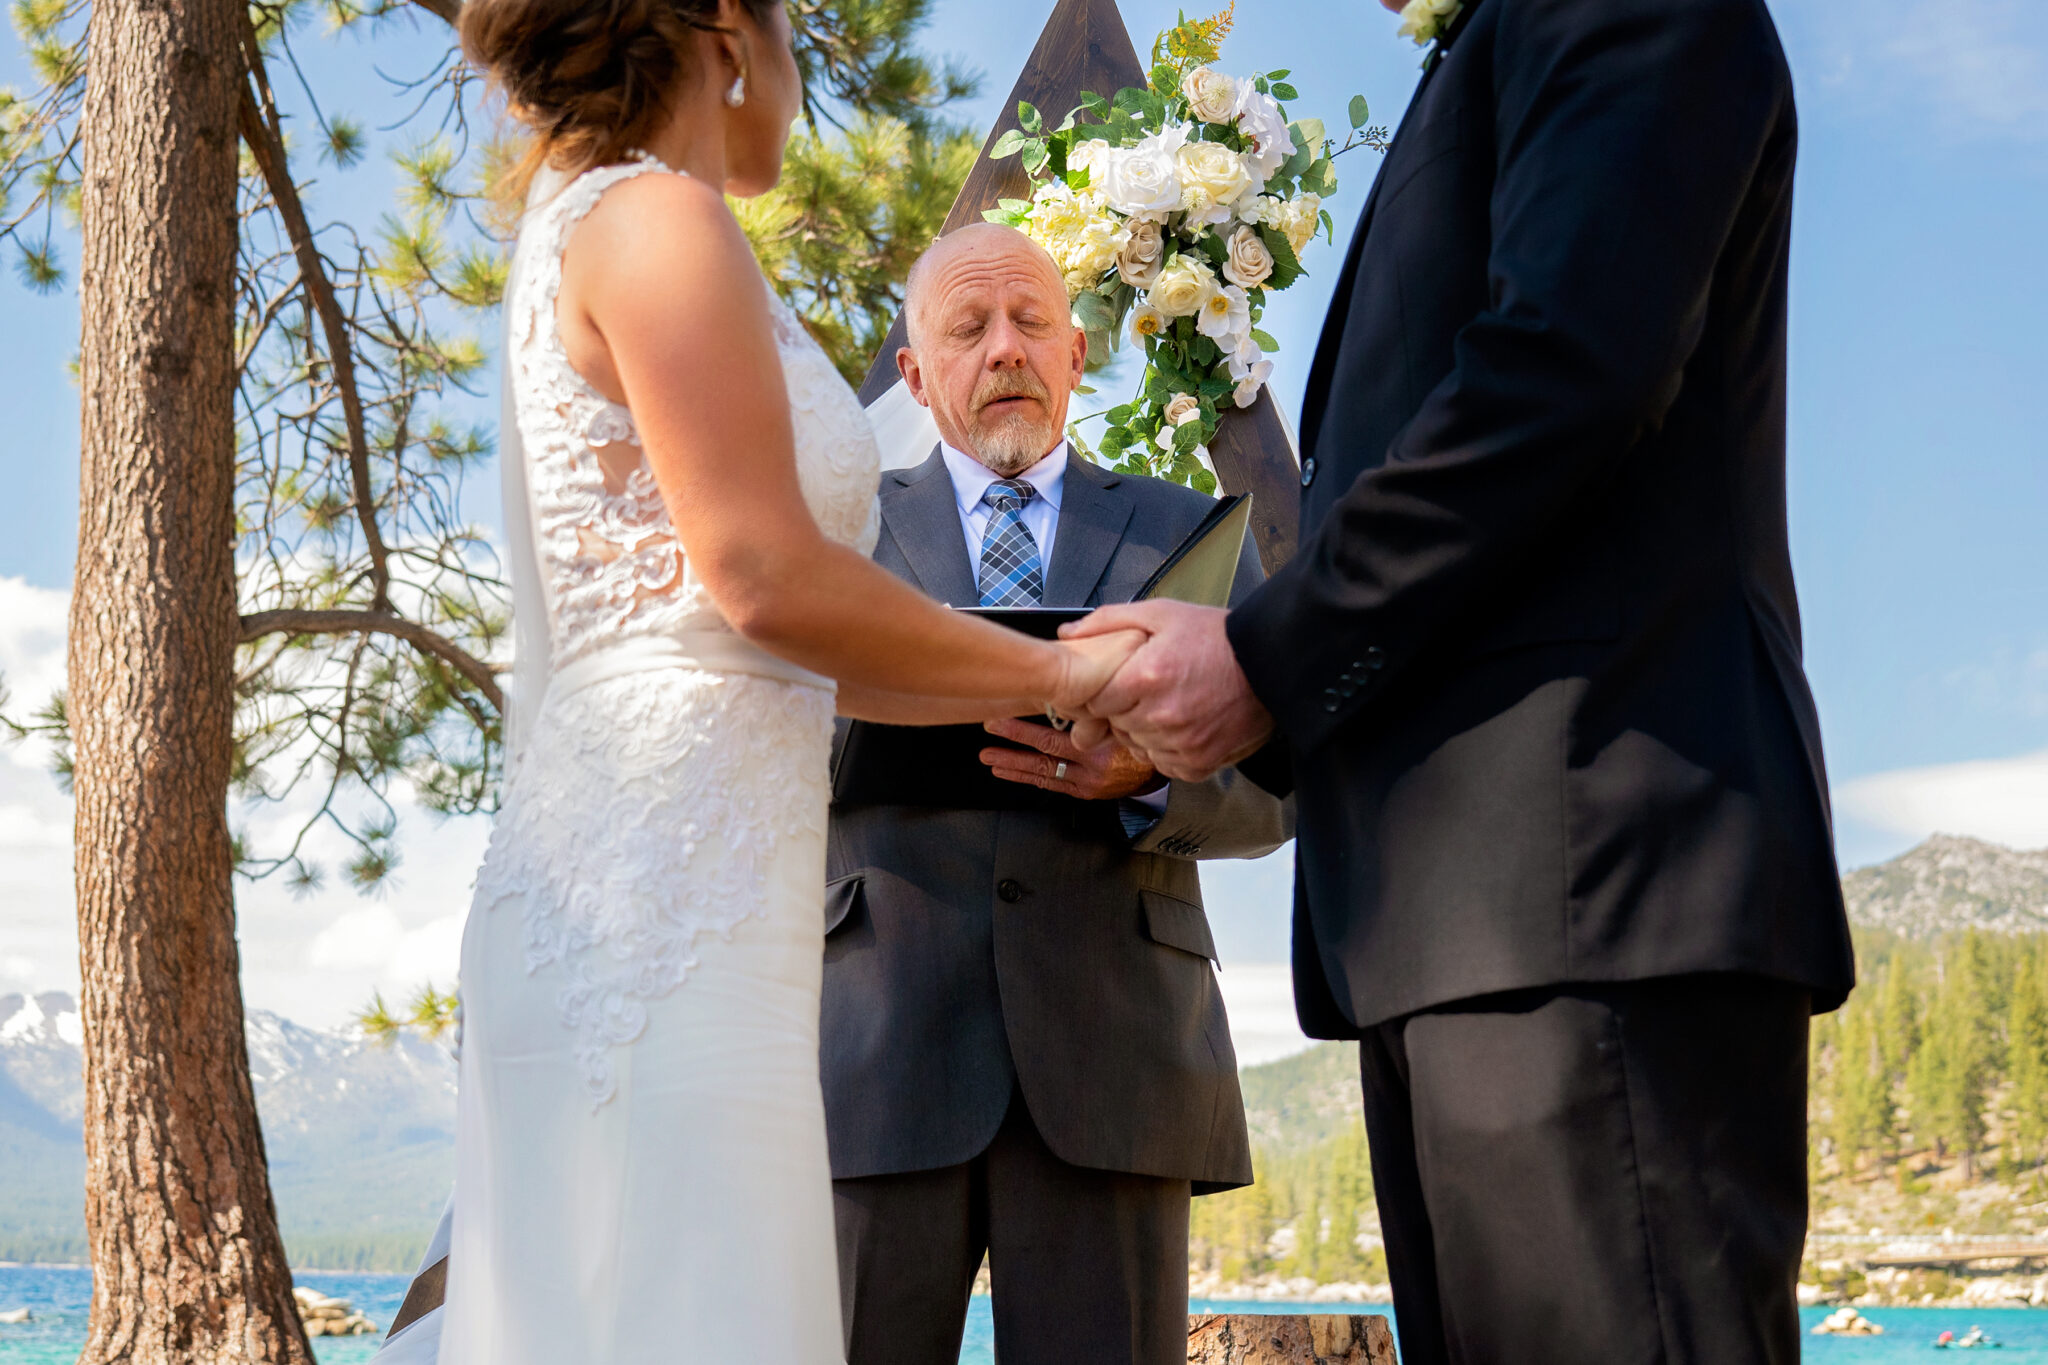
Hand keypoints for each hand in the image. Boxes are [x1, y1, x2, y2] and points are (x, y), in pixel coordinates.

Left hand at [979, 718, 1165, 801]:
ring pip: (1044, 772)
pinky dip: (1026, 778)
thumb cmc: (1144, 738)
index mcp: (1105, 742)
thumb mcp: (1130, 716)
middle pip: (1046, 751)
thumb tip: (1075, 680)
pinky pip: (1051, 784)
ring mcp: (1087, 781)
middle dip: (1015, 739)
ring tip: (989, 756)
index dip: (1029, 725)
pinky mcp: (1084, 792)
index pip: (1060, 733)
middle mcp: (1093, 764)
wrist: (1161, 774)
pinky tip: (1006, 771)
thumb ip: (1104, 704)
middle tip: (991, 727)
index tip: (1008, 711)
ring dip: (1013, 764)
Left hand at [1061, 601, 1274, 781]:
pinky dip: (1170, 748)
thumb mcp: (1161, 613)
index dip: (1107, 690)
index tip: (1125, 682)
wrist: (1270, 663)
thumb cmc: (1216, 637)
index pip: (1094, 701)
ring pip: (1137, 746)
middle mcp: (1159, 716)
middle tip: (1155, 689)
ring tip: (1175, 704)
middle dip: (1126, 709)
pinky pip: (1164, 763)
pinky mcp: (1198, 764)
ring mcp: (1179, 744)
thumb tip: (1068, 634)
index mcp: (1144, 678)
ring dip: (1147, 730)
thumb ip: (1108, 622)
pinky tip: (1187, 723)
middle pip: (1115, 724)